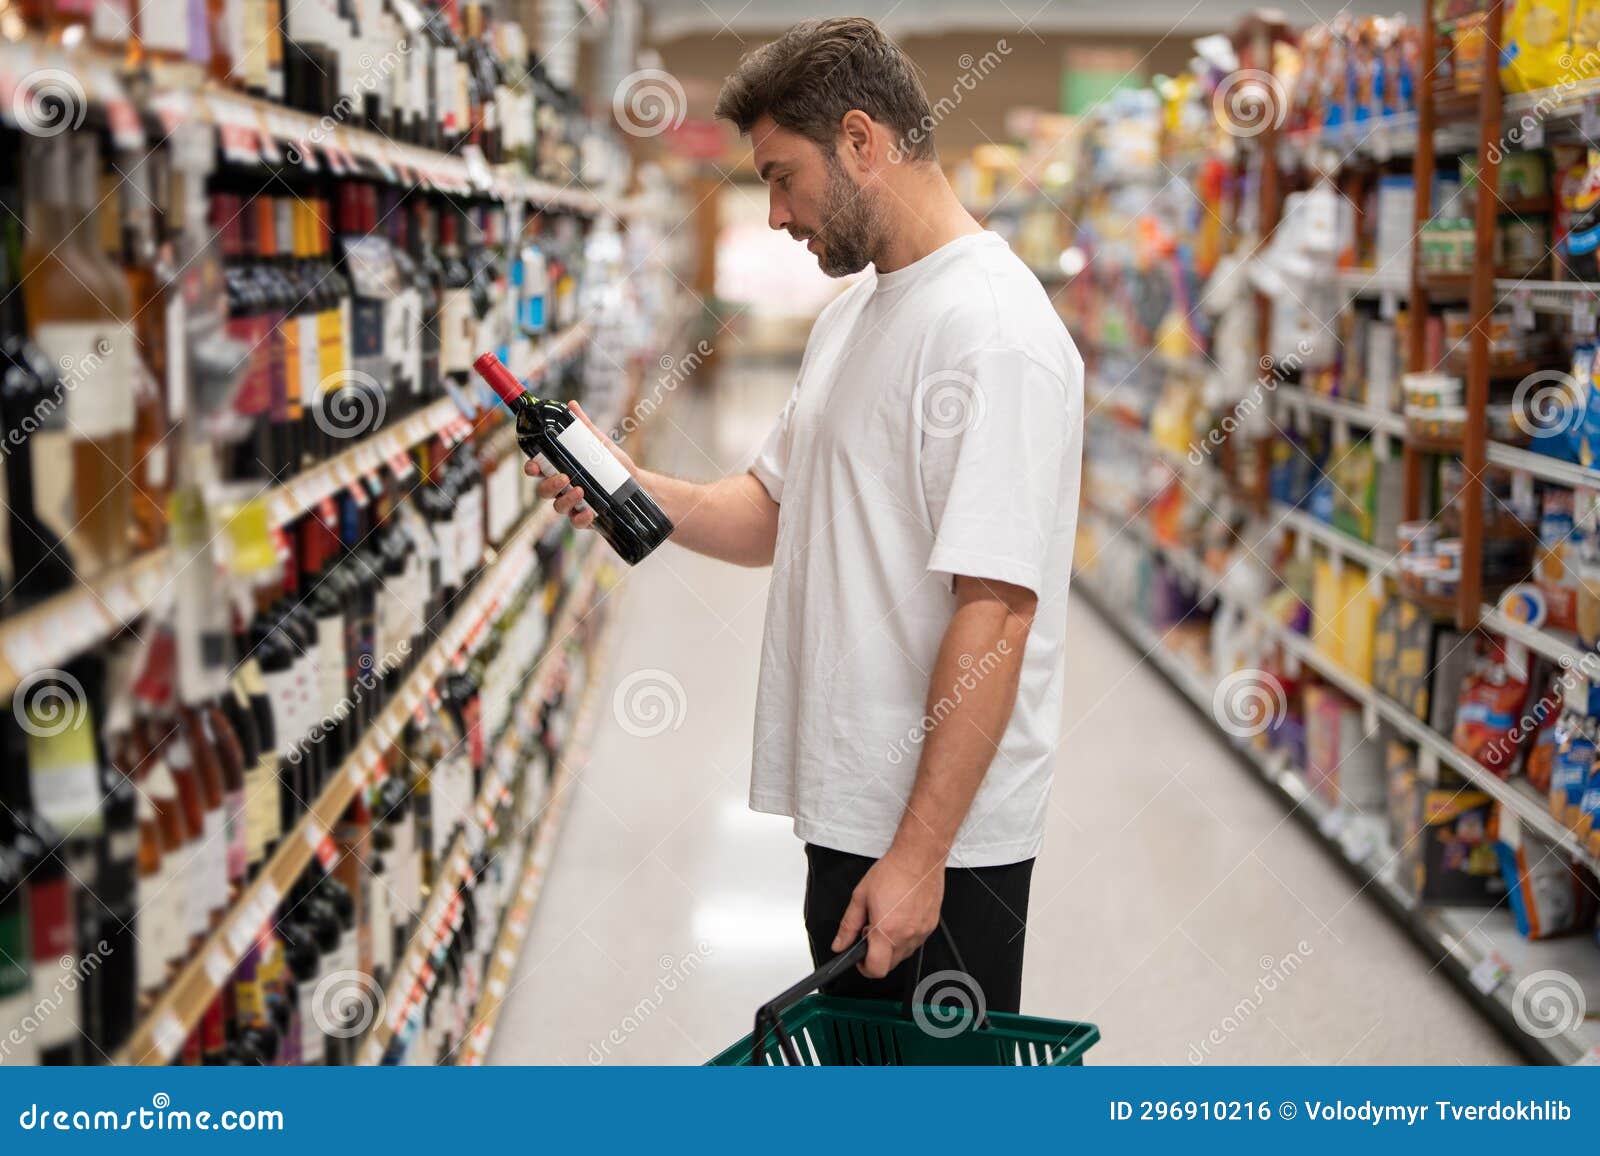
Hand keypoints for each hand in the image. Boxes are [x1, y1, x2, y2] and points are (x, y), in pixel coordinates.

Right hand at [526, 402, 635, 530]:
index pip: (539, 470)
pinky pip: (576, 522)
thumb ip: (584, 428)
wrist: (636, 484)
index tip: (533, 465)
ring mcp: (573, 504)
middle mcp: (563, 489)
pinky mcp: (586, 518)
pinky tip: (589, 512)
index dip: (531, 468)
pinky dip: (580, 518)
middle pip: (543, 491)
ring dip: (565, 499)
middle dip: (549, 485)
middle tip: (564, 477)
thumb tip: (572, 405)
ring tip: (580, 490)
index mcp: (561, 469)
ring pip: (558, 507)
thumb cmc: (613, 465)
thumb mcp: (599, 444)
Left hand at [831, 849, 944, 978]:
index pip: (876, 969)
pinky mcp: (931, 926)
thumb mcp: (860, 897)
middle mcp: (906, 935)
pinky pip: (915, 942)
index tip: (860, 958)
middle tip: (872, 931)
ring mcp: (921, 933)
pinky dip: (906, 936)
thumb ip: (848, 925)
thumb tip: (840, 944)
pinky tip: (901, 916)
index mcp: (886, 930)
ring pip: (903, 954)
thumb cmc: (892, 872)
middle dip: (877, 954)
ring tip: (888, 920)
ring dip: (892, 945)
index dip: (865, 968)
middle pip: (890, 964)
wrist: (919, 858)